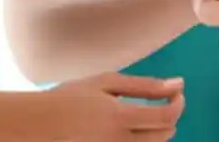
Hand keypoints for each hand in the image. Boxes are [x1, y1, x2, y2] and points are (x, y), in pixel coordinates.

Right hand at [43, 72, 184, 140]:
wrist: (38, 124)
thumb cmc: (71, 97)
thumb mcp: (106, 82)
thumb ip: (144, 85)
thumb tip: (179, 84)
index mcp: (119, 117)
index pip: (166, 117)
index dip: (179, 104)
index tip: (177, 94)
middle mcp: (119, 141)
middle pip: (164, 135)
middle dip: (171, 117)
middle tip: (162, 101)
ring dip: (159, 131)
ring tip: (145, 115)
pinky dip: (144, 141)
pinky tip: (133, 130)